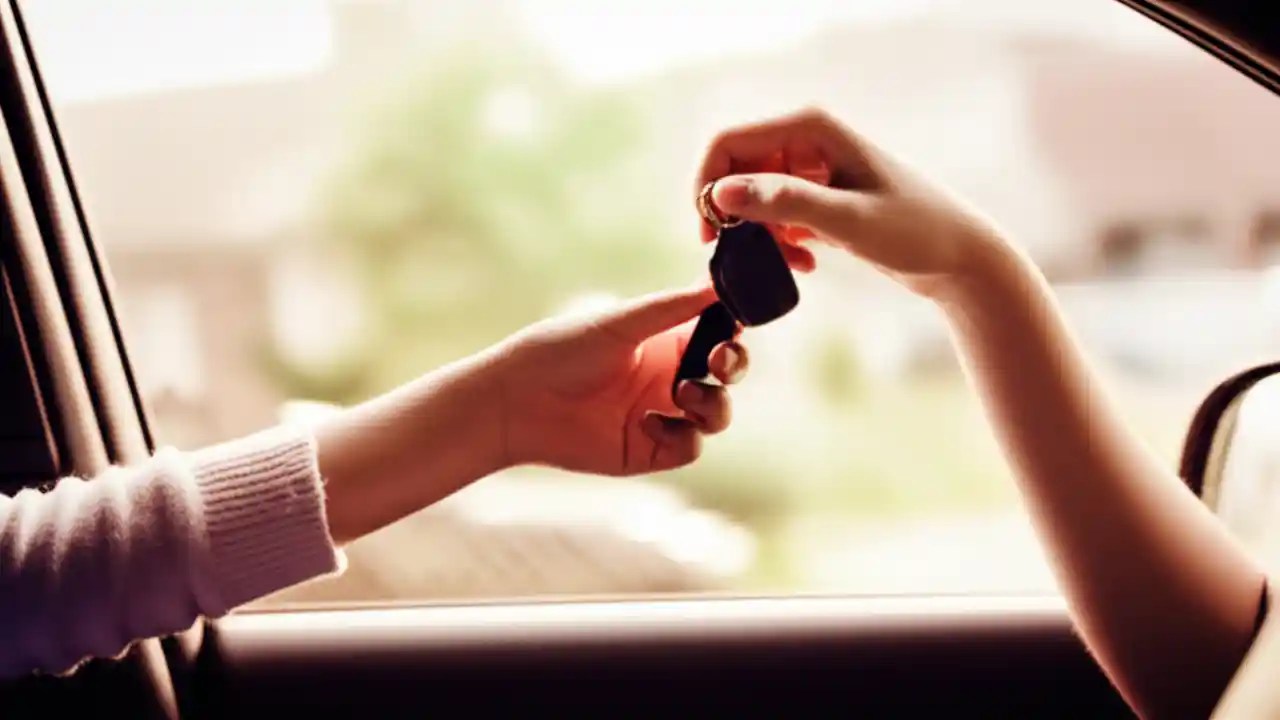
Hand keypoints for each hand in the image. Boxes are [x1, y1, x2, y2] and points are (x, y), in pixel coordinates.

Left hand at [491, 284, 748, 474]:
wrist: (517, 404)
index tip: (735, 324)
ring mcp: (661, 413)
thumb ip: (671, 307)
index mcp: (663, 338)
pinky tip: (646, 421)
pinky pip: (691, 447)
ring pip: (716, 413)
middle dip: (733, 366)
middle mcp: (667, 375)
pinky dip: (681, 435)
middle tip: (718, 363)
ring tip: (682, 395)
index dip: (734, 330)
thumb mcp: (619, 323)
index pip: (717, 332)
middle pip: (726, 374)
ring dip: (712, 404)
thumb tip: (717, 281)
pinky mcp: (649, 449)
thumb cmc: (560, 351)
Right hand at [697, 107, 1013, 301]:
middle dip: (731, 216)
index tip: (711, 234)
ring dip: (757, 235)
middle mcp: (806, 140)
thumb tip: (720, 194)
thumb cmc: (915, 231)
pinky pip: (774, 215)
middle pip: (733, 170)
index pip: (727, 143)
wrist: (959, 258)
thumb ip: (784, 202)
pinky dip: (778, 242)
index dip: (707, 186)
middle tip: (737, 256)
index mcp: (810, 127)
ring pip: (750, 198)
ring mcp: (812, 169)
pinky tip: (805, 264)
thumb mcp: (847, 220)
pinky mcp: (818, 196)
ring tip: (790, 263)